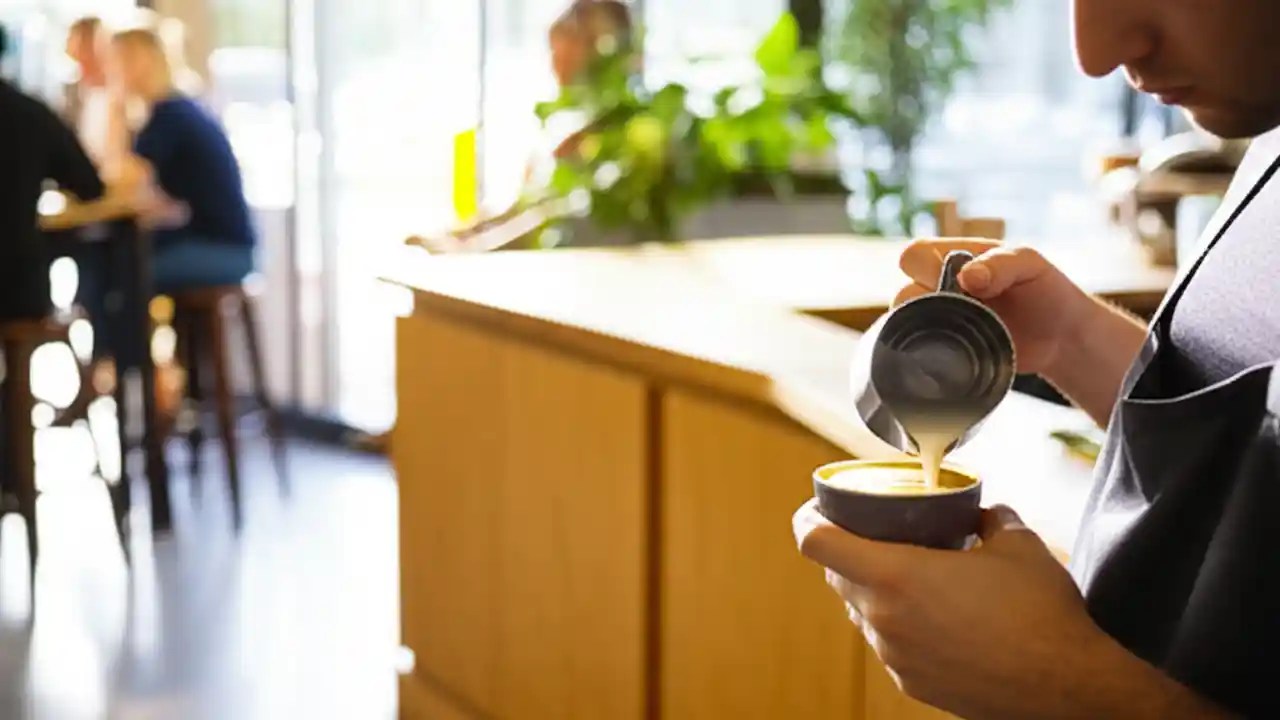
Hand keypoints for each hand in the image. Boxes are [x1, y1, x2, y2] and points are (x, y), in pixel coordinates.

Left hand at [793, 501, 1118, 719]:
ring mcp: (894, 656)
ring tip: (914, 577)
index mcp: (895, 576)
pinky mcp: (911, 684)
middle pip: (836, 576)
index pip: (817, 542)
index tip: (816, 508)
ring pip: (862, 612)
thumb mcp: (1017, 543)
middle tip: (875, 535)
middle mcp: (883, 618)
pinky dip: (899, 625)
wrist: (1066, 688)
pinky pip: (888, 644)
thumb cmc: (1041, 614)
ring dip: (875, 591)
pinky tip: (937, 617)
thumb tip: (980, 511)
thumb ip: (988, 517)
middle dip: (848, 552)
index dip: (809, 518)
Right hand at [896, 239, 1092, 374]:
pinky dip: (930, 355)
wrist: (1063, 337)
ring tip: (968, 334)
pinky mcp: (947, 352)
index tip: (961, 281)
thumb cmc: (1046, 289)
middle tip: (966, 312)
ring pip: (906, 327)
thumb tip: (967, 277)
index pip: (913, 255)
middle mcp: (939, 288)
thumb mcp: (1030, 264)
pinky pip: (921, 354)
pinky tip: (958, 354)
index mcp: (953, 258)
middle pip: (902, 294)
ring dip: (930, 332)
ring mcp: (942, 322)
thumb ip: (1000, 264)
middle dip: (926, 304)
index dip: (925, 267)